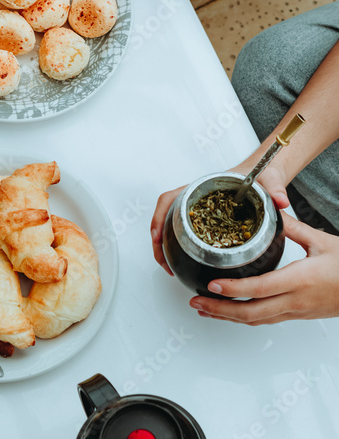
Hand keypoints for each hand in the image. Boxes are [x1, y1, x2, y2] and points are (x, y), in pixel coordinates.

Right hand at [150, 163, 289, 275]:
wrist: (264, 172)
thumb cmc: (261, 172)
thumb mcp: (267, 179)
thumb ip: (275, 189)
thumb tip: (281, 201)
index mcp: (204, 186)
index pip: (171, 198)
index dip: (159, 216)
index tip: (157, 235)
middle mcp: (197, 198)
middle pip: (165, 215)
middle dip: (159, 239)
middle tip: (162, 261)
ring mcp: (199, 209)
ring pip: (171, 225)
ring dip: (165, 245)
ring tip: (169, 266)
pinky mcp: (206, 219)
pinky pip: (184, 232)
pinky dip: (177, 246)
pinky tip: (183, 260)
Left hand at [190, 214, 338, 324]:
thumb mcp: (322, 241)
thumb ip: (293, 227)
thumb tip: (272, 211)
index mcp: (300, 280)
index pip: (259, 288)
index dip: (232, 290)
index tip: (211, 284)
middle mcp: (295, 301)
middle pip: (251, 313)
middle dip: (219, 309)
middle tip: (195, 301)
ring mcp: (296, 312)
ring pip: (256, 320)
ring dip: (228, 316)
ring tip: (204, 308)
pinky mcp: (297, 315)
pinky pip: (265, 319)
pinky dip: (243, 317)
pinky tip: (231, 311)